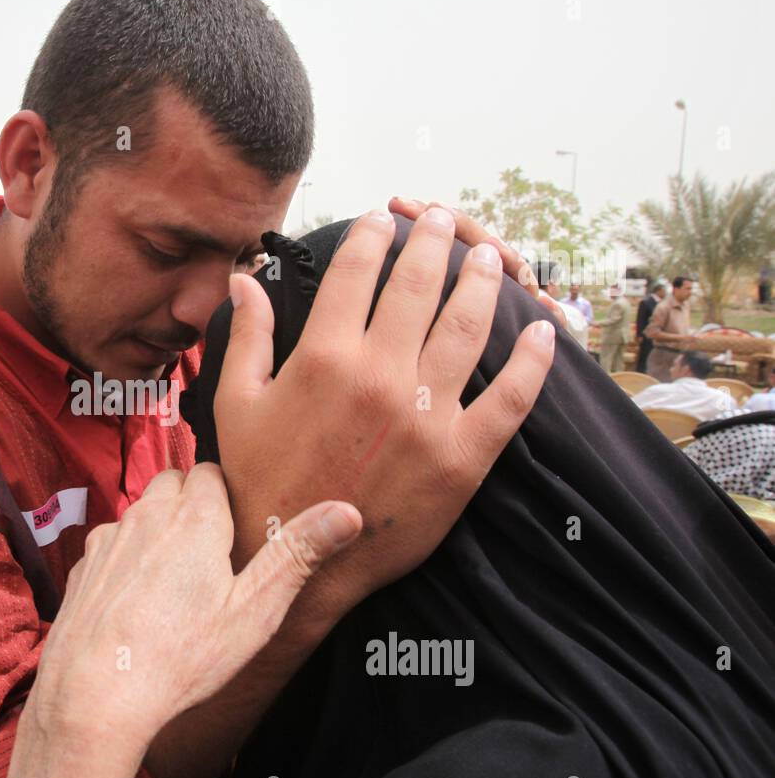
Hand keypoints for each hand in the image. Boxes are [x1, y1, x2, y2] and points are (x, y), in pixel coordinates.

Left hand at [26, 464, 361, 750]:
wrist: (96, 695)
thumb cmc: (182, 657)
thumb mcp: (256, 610)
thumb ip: (297, 554)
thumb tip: (347, 512)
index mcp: (194, 519)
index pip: (211, 473)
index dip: (226, 496)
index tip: (238, 530)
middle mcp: (146, 517)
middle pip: (171, 484)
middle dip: (191, 504)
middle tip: (212, 553)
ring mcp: (108, 542)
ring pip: (138, 514)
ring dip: (157, 531)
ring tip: (176, 582)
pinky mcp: (83, 571)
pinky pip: (110, 548)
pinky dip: (125, 561)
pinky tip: (137, 605)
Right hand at [217, 206, 555, 633]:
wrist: (291, 559)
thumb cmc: (259, 478)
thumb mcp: (237, 402)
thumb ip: (247, 334)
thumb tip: (244, 278)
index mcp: (324, 356)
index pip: (355, 273)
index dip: (369, 237)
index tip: (380, 219)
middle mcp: (380, 375)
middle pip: (417, 286)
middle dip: (432, 242)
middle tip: (442, 219)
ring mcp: (427, 415)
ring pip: (467, 327)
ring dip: (482, 281)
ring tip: (488, 257)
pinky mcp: (462, 457)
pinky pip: (510, 398)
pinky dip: (531, 361)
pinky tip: (541, 331)